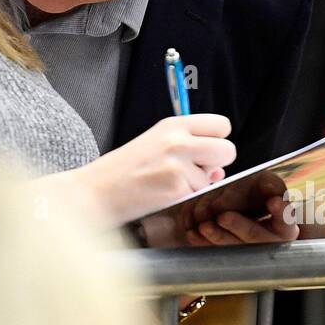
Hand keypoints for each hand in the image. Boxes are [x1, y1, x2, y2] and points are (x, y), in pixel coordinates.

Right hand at [78, 114, 236, 226]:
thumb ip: (189, 148)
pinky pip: (198, 195)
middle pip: (227, 150)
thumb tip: (218, 169)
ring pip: (212, 179)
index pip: (221, 125)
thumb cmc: (123, 169)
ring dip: (196, 185)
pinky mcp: (177, 190)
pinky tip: (163, 195)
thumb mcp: (155, 144)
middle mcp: (178, 141)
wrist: (96, 191)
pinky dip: (185, 199)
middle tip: (194, 170)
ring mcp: (178, 166)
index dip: (217, 140)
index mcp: (173, 125)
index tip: (205, 149)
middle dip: (216, 164)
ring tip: (165, 184)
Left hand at [184, 192, 300, 246]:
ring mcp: (247, 250)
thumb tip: (276, 195)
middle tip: (223, 217)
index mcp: (283, 224)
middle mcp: (268, 241)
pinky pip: (216, 251)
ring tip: (204, 226)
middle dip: (241, 227)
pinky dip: (203, 243)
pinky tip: (193, 234)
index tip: (274, 202)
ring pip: (235, 247)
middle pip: (257, 237)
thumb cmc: (258, 194)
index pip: (286, 220)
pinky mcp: (226, 252)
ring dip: (219, 237)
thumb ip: (272, 187)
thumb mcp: (267, 186)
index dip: (282, 212)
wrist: (239, 206)